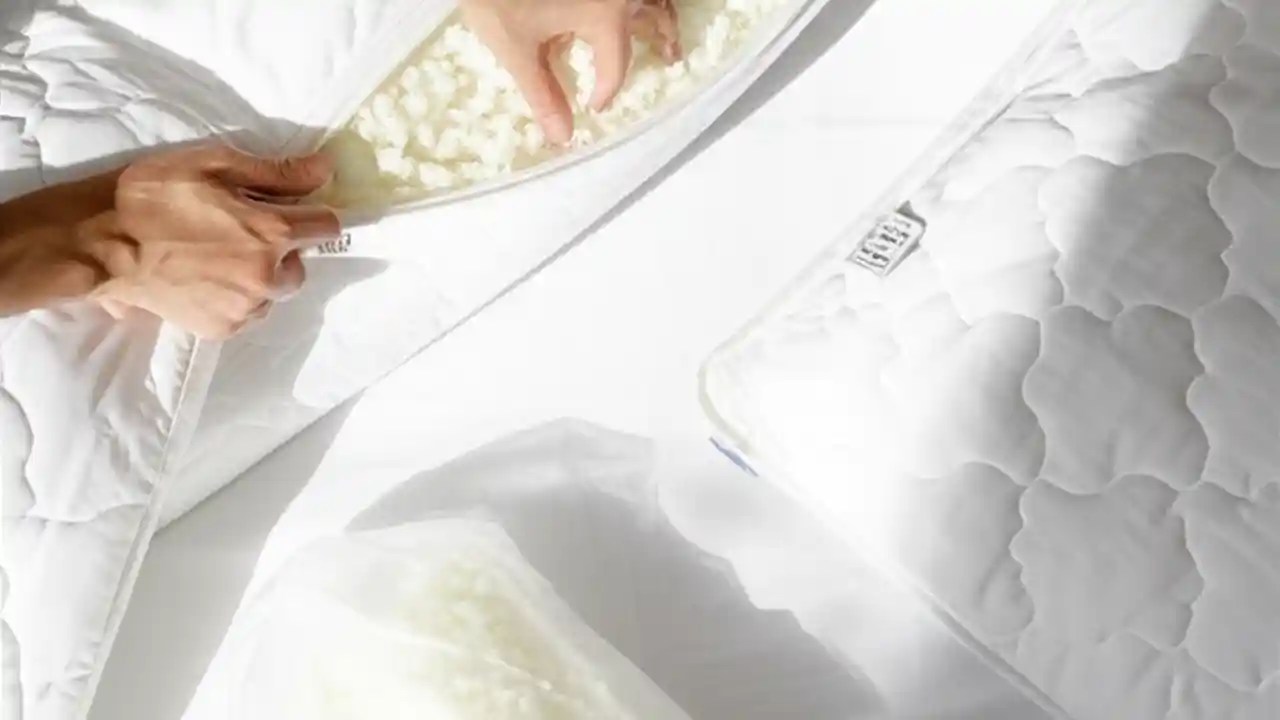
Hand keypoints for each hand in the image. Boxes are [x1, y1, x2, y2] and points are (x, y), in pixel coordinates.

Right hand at [85, 145, 339, 338]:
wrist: (100, 243)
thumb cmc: (155, 194)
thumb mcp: (216, 165)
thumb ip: (278, 173)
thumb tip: (325, 170)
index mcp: (271, 234)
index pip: (327, 226)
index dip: (312, 213)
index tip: (291, 209)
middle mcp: (266, 277)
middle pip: (301, 265)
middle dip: (282, 250)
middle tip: (242, 232)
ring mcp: (245, 308)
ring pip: (274, 293)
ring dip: (259, 277)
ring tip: (218, 257)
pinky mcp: (222, 328)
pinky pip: (247, 313)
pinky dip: (236, 298)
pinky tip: (205, 278)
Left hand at [461, 0, 681, 144]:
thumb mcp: (515, 47)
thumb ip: (542, 94)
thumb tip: (562, 138)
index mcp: (605, 15)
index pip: (616, 65)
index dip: (607, 90)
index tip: (595, 105)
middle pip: (656, 16)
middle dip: (664, 38)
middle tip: (670, 57)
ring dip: (661, 9)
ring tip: (665, 24)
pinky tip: (633, 3)